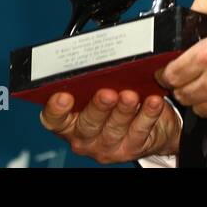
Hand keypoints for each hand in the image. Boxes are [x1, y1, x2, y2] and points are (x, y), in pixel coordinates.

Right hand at [39, 89, 181, 162]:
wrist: (149, 125)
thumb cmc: (116, 100)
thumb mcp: (99, 88)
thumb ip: (93, 78)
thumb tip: (99, 58)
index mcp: (69, 121)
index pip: (54, 119)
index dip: (56, 109)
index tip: (63, 96)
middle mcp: (84, 137)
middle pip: (86, 125)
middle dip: (97, 108)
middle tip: (106, 93)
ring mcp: (108, 146)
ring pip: (114, 129)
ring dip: (123, 111)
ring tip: (130, 95)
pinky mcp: (132, 148)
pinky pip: (139, 131)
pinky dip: (147, 114)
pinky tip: (152, 101)